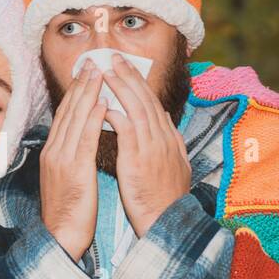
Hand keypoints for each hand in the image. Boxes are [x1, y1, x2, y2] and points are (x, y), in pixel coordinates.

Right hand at [40, 59, 106, 260]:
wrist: (60, 236)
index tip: (86, 73)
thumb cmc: (69, 212)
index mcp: (53, 152)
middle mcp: (54, 151)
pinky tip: (102, 103)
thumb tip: (82, 142)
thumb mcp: (68, 179)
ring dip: (87, 93)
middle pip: (68, 111)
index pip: (65, 115)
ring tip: (98, 71)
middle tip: (92, 61)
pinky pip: (84, 139)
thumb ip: (74, 157)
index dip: (76, 92)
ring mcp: (61, 159)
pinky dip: (92, 118)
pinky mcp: (73, 170)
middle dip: (80, 84)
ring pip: (74, 118)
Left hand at [101, 53, 191, 236]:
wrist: (166, 221)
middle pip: (145, 98)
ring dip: (120, 86)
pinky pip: (126, 127)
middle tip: (114, 57)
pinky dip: (115, 112)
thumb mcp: (175, 166)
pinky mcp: (139, 158)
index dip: (139, 84)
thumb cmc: (165, 199)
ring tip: (106, 69)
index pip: (152, 104)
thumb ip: (172, 144)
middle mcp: (162, 138)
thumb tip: (168, 125)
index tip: (126, 69)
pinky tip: (102, 102)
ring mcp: (152, 147)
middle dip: (129, 75)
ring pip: (136, 107)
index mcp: (169, 139)